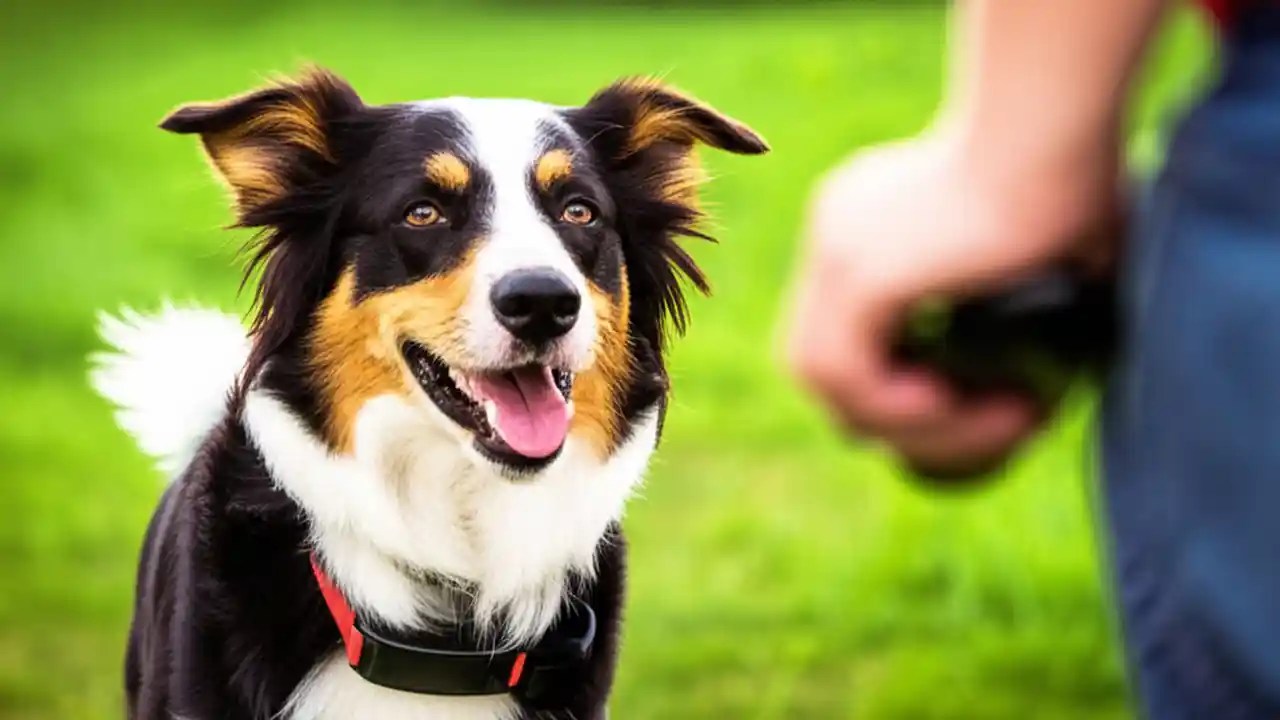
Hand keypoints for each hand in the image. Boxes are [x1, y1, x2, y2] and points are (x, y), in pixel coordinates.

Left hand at [786, 127, 1120, 475]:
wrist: (1056, 128)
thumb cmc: (1075, 174)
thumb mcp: (1026, 254)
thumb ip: (1003, 311)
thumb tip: (1038, 386)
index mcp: (863, 225)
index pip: (847, 338)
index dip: (901, 394)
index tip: (994, 405)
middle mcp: (835, 236)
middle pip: (827, 367)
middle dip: (905, 422)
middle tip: (1005, 426)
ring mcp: (835, 252)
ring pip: (829, 381)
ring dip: (914, 427)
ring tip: (1005, 422)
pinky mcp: (857, 272)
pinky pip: (846, 373)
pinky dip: (898, 409)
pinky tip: (960, 405)